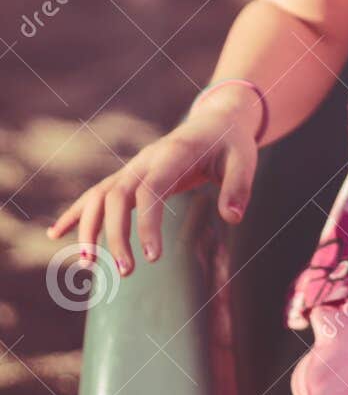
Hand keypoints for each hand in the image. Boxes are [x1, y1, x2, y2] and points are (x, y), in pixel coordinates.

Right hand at [44, 116, 258, 276]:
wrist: (216, 123)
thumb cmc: (231, 145)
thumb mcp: (245, 161)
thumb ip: (239, 187)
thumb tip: (233, 218)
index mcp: (173, 155)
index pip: (151, 190)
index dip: (146, 224)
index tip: (152, 257)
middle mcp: (145, 160)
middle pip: (117, 196)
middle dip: (115, 235)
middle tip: (125, 271)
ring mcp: (133, 168)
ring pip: (99, 196)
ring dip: (88, 229)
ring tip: (86, 265)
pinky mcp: (129, 177)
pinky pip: (96, 195)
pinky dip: (75, 213)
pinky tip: (55, 233)